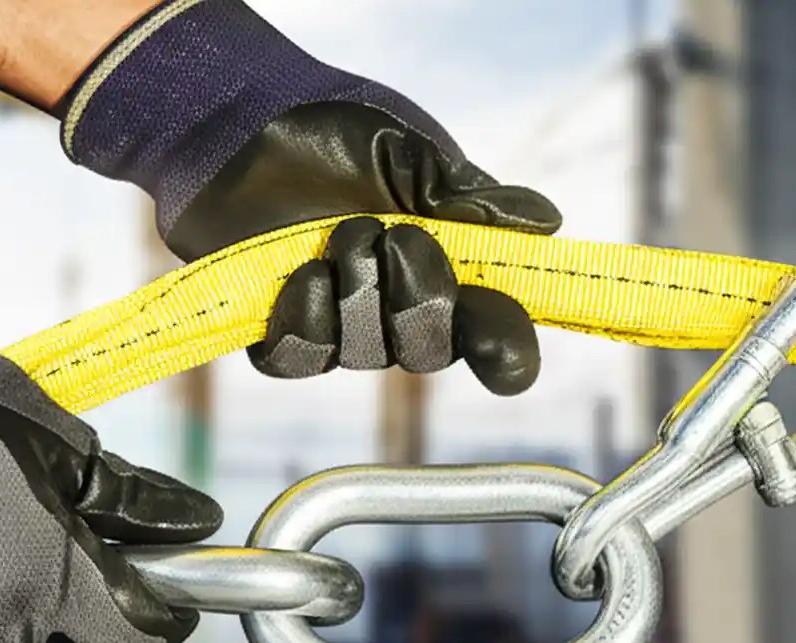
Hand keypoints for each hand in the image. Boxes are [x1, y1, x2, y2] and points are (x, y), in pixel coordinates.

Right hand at [0, 213, 221, 642]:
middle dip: (98, 624)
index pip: (139, 641)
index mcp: (52, 577)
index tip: (170, 600)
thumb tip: (199, 520)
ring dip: (32, 635)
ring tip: (16, 566)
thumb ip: (134, 499)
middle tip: (91, 569)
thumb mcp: (62, 443)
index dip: (165, 622)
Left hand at [61, 0, 560, 394]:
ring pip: (367, 354)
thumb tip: (543, 223)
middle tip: (392, 234)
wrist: (252, 126)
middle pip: (431, 352)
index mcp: (448, 272)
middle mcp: (400, 312)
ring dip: (356, 289)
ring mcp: (342, 328)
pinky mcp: (283, 333)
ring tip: (337, 233)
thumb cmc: (339, 139)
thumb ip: (469, 199)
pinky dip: (307, 316)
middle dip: (418, 296)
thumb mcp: (412, 158)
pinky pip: (302, 356)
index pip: (492, 334)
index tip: (507, 362)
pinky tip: (304, 273)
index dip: (504, 352)